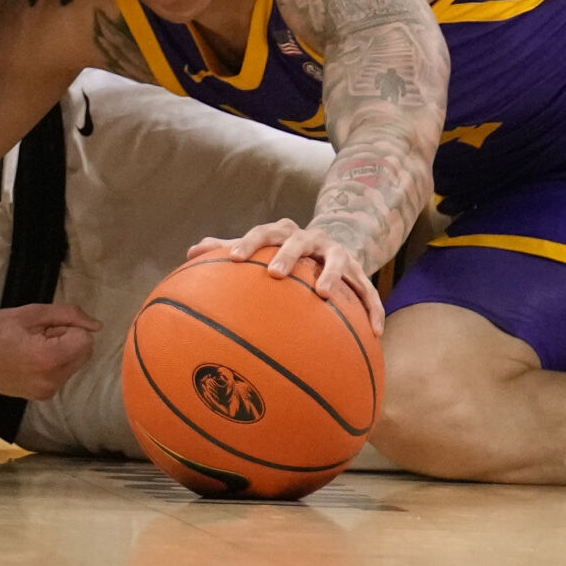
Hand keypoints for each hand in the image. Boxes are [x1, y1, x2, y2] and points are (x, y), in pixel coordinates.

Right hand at [0, 303, 102, 399]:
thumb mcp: (32, 313)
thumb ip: (68, 316)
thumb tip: (97, 326)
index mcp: (50, 359)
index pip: (86, 339)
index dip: (68, 327)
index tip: (43, 326)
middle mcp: (51, 381)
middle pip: (84, 353)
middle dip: (67, 340)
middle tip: (37, 335)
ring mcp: (45, 393)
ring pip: (73, 364)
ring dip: (60, 352)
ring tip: (30, 346)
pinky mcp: (39, 397)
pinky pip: (60, 375)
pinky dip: (52, 364)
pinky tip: (28, 359)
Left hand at [188, 219, 385, 334]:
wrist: (333, 242)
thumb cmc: (283, 251)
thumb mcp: (261, 248)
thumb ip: (227, 248)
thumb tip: (189, 253)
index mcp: (284, 232)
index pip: (263, 232)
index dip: (247, 243)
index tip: (232, 258)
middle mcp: (311, 238)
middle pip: (298, 241)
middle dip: (287, 254)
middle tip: (275, 274)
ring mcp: (337, 253)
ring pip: (337, 260)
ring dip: (330, 275)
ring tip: (322, 294)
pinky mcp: (359, 271)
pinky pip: (369, 292)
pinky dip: (373, 310)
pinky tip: (376, 333)